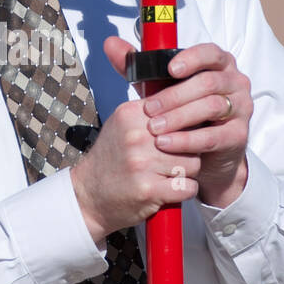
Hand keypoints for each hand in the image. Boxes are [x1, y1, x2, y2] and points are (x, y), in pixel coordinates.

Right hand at [68, 39, 203, 242]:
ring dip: (187, 171)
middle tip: (176, 156)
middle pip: (190, 136)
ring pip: (193, 162)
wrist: (89, 196)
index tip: (187, 130)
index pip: (179, 108)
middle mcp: (136, 136)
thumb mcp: (123, 123)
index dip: (188, 121)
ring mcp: (142, 164)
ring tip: (169, 174)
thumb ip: (151, 107)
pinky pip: (188, 186)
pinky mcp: (148, 190)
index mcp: (131, 114)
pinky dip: (184, 190)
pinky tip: (171, 189)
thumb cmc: (112, 159)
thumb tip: (186, 88)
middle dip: (188, 148)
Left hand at [135, 40, 251, 208]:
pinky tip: (167, 144)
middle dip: (175, 96)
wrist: (205, 153)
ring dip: (180, 118)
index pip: (211, 53)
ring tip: (155, 129)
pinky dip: (188, 140)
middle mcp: (235, 82)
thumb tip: (110, 43)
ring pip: (212, 107)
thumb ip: (137, 67)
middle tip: (150, 109)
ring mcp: (242, 108)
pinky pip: (215, 135)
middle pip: (208, 82)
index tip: (170, 69)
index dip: (192, 58)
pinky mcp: (239, 135)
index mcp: (219, 64)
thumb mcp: (159, 88)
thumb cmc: (185, 112)